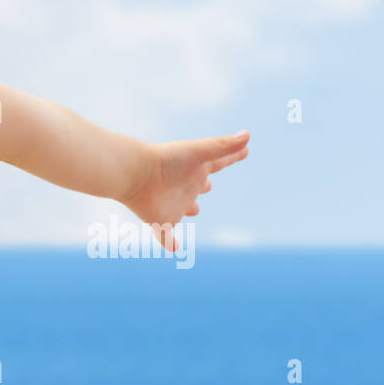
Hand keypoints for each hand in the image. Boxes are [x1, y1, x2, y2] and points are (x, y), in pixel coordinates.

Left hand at [121, 131, 250, 251]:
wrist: (135, 174)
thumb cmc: (166, 160)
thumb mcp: (198, 152)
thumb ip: (223, 146)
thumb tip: (248, 135)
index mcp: (196, 170)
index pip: (219, 163)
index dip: (232, 157)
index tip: (245, 151)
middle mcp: (186, 187)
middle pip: (198, 187)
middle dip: (203, 186)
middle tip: (207, 185)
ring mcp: (173, 204)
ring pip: (183, 209)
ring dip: (188, 209)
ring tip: (192, 210)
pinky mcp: (161, 221)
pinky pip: (166, 235)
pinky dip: (170, 242)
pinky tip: (174, 249)